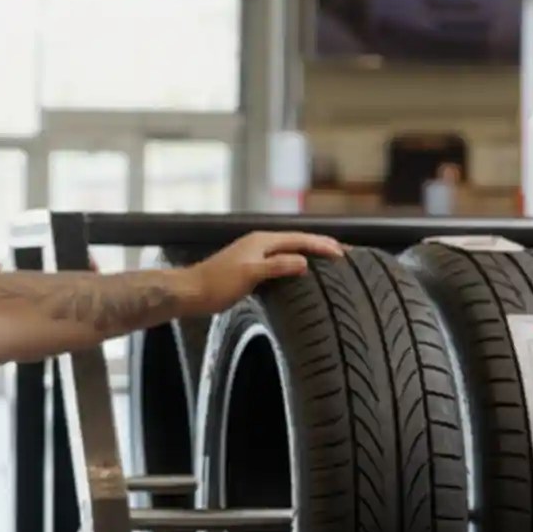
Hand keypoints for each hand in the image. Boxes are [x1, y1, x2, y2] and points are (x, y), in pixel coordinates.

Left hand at [181, 231, 344, 315]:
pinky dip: (295, 265)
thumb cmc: (217, 284)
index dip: (322, 244)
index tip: (343, 253)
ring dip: (308, 255)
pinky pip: (280, 262)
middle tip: (343, 254)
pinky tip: (300, 276)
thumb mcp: (249, 274)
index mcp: (262, 241)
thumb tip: (304, 261)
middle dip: (319, 246)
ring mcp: (254, 255)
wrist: (189, 292)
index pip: (299, 238)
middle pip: (296, 241)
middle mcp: (260, 243)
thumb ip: (276, 266)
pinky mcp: (250, 268)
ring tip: (329, 263)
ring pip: (288, 251)